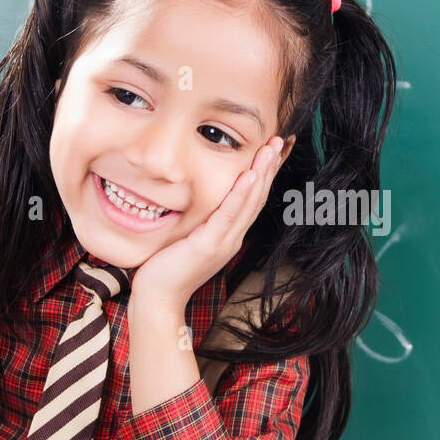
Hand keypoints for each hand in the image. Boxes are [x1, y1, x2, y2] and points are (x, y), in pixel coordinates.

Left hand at [128, 136, 286, 311]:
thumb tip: (198, 196)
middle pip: (257, 197)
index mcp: (229, 235)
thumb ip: (200, 220)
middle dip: (270, 167)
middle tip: (281, 140)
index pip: (251, 199)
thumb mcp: (188, 238)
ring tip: (271, 149)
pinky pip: (229, 215)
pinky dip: (241, 194)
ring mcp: (223, 242)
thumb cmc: (167, 268)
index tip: (274, 150)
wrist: (159, 299)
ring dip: (262, 173)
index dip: (265, 174)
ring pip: (248, 202)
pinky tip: (250, 175)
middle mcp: (232, 237)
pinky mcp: (209, 245)